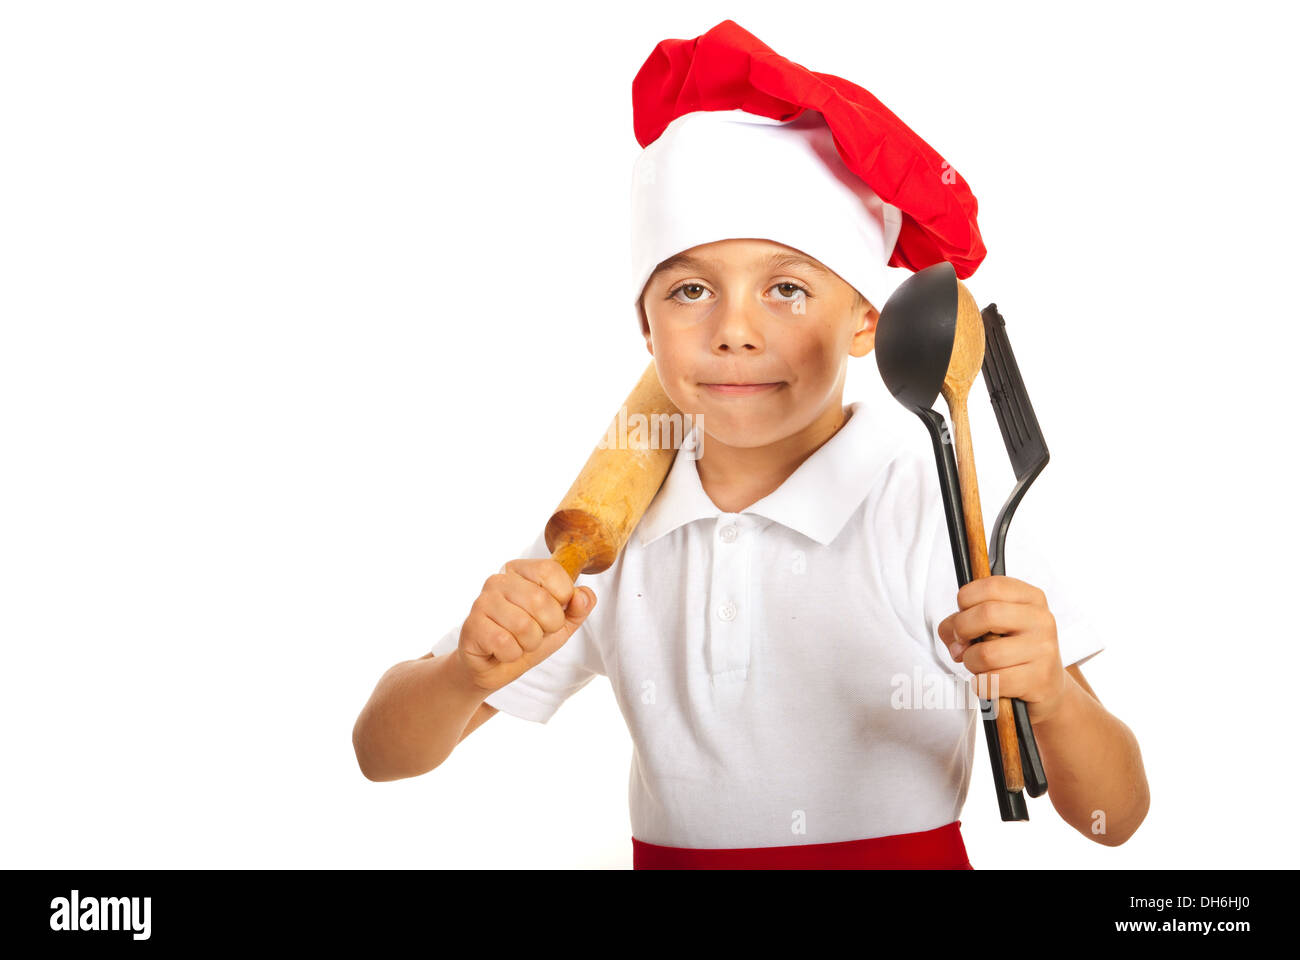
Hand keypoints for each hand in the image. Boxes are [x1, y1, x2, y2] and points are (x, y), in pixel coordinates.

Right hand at [456, 558, 596, 694]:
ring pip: (524, 625)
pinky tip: (503, 651)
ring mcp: (482, 602)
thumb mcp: (561, 624)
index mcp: (520, 570)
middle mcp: (498, 580)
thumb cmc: (526, 639)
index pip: (551, 571)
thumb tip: (584, 596)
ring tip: (518, 642)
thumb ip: (578, 608)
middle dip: (548, 626)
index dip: (562, 598)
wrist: (493, 667)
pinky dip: (512, 654)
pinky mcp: (472, 626)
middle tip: (536, 633)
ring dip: (529, 643)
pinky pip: (506, 643)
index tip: (554, 611)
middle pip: (540, 599)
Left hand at [936, 576, 1068, 723]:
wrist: (1046, 685)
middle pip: (987, 614)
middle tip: (963, 643)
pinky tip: (989, 682)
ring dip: (971, 663)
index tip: (963, 615)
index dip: (965, 601)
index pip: (991, 586)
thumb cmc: (1012, 650)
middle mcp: (1041, 620)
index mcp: (1030, 598)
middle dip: (962, 631)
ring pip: (986, 654)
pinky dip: (981, 684)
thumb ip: (961, 622)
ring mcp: (1043, 650)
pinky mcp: (1039, 679)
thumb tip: (953, 639)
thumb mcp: (991, 626)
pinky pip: (993, 681)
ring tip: (979, 665)